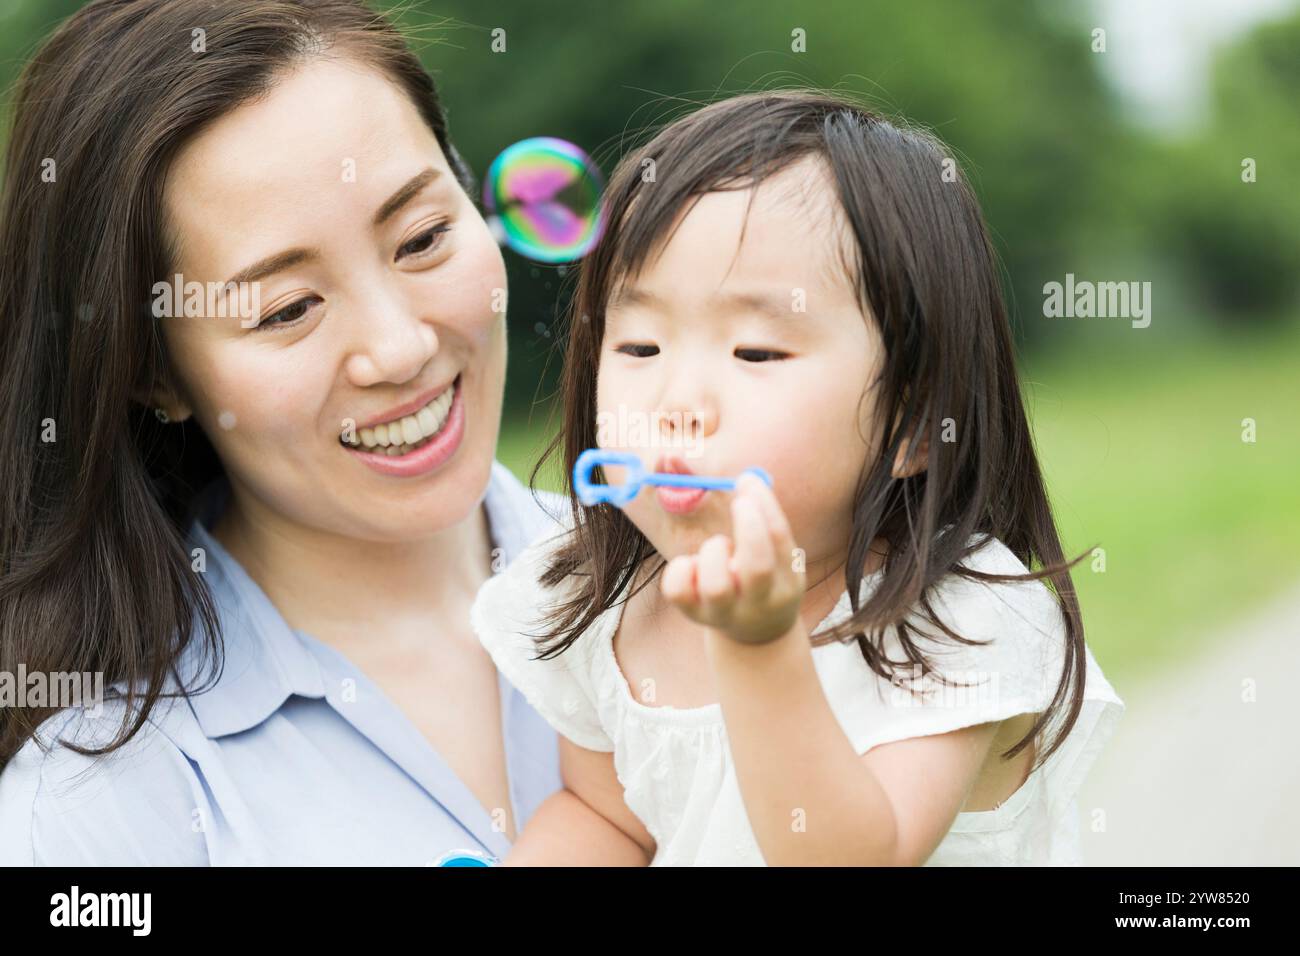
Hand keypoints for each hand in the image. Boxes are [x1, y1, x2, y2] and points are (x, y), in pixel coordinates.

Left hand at [661, 471, 805, 643]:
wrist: (755, 632)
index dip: (763, 504)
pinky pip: (678, 591)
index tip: (746, 479)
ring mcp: (726, 612)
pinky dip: (680, 569)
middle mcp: (761, 600)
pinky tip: (692, 565)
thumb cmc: (760, 573)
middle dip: (747, 528)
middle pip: (756, 567)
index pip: (779, 538)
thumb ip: (754, 511)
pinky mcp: (694, 615)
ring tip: (718, 547)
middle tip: (739, 504)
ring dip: (714, 553)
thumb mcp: (770, 549)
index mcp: (787, 578)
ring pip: (716, 584)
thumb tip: (699, 466)